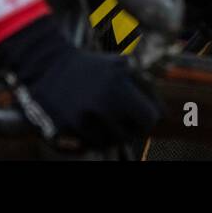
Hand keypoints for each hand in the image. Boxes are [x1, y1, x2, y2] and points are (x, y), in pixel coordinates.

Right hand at [0, 14, 159, 146]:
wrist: (46, 66)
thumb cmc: (92, 66)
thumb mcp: (122, 66)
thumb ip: (147, 88)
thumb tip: (164, 117)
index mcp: (118, 88)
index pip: (149, 120)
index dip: (146, 116)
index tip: (138, 111)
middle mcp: (99, 107)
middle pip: (129, 134)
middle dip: (127, 125)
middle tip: (115, 111)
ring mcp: (79, 121)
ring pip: (107, 143)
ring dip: (107, 132)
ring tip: (97, 113)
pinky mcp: (61, 132)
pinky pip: (85, 146)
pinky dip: (87, 137)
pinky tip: (82, 119)